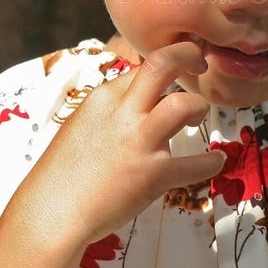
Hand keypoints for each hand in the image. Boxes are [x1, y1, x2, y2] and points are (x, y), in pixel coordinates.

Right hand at [17, 41, 223, 248]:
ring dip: (198, 107)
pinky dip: (211, 162)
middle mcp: (122, 113)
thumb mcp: (83, 125)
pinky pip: (195, 164)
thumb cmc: (63, 173)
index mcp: (103, 98)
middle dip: (188, 54)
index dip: (163, 66)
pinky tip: (216, 161)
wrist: (50, 214)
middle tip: (200, 61)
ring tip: (197, 117)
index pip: (142, 66)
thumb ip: (112, 110)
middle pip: (162, 63)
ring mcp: (139, 143)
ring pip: (183, 106)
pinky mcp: (153, 176)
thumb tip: (138, 99)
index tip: (175, 68)